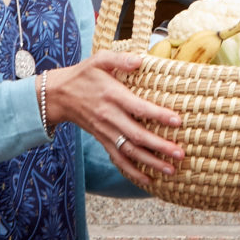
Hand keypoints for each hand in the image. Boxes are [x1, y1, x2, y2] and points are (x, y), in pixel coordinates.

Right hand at [43, 51, 182, 185]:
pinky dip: (131, 171)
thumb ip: (120, 59)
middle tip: (180, 154)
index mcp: (112, 95)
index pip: (138, 108)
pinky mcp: (102, 139)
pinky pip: (117, 158)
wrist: (58, 95)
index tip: (178, 121)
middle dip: (160, 147)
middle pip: (137, 136)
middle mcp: (109, 117)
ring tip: (170, 170)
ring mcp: (105, 131)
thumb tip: (140, 60)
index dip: (158, 116)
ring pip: (129, 151)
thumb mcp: (99, 59)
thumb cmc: (83, 75)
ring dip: (150, 163)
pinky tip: (147, 180)